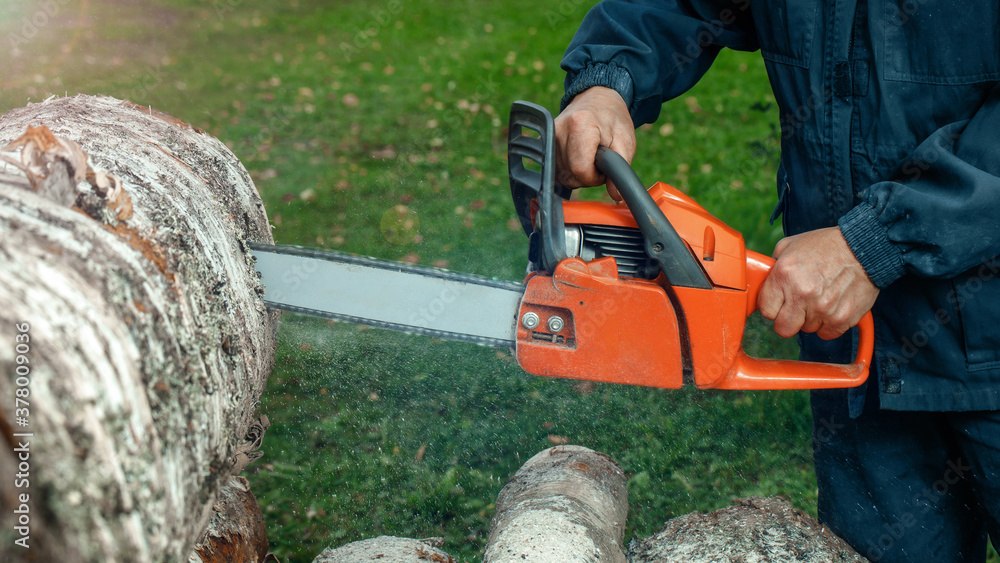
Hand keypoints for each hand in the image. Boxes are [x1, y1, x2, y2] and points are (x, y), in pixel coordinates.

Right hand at [554, 86, 635, 199]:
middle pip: (569, 174)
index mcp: (580, 126)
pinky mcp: (543, 140)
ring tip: (588, 155)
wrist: (597, 98)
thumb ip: (621, 169)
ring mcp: (548, 135)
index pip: (581, 170)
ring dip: (577, 172)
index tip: (603, 168)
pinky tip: (577, 156)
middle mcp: (558, 130)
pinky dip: (567, 168)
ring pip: (561, 174)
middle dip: (586, 175)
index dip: (595, 177)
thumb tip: (616, 196)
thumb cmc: (613, 119)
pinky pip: (553, 168)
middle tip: (598, 160)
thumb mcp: (625, 142)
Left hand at [758, 227, 878, 339]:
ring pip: (806, 330)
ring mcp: (822, 308)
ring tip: (821, 299)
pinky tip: (832, 307)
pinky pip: (827, 334)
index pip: (766, 310)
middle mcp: (801, 293)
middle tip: (797, 308)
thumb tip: (764, 278)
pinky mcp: (842, 318)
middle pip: (783, 328)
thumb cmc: (827, 245)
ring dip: (811, 319)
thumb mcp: (791, 245)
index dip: (773, 307)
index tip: (780, 303)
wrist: (864, 248)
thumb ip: (774, 265)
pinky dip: (829, 325)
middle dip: (788, 320)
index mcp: (784, 275)